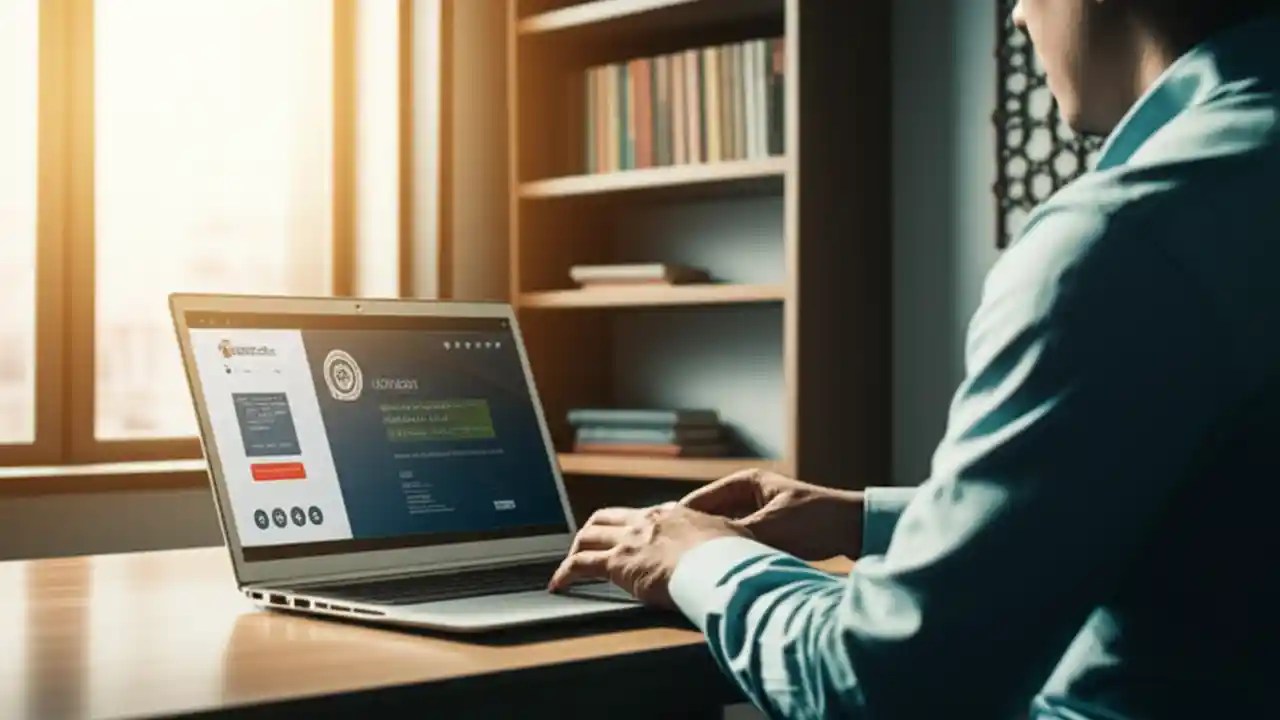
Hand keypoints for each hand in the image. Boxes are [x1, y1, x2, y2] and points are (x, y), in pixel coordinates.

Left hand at [548, 503, 751, 607]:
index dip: (635, 527)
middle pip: (609, 517)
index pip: (647, 516)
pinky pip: (580, 564)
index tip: (633, 538)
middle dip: (595, 529)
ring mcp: (631, 539)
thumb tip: (745, 549)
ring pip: (589, 534)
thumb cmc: (734, 558)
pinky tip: (558, 585)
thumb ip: (730, 543)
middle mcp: (649, 521)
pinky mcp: (617, 563)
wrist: (720, 564)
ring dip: (577, 547)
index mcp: (677, 515)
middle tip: (588, 544)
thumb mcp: (737, 542)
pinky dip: (564, 573)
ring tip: (569, 564)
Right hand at [680, 469, 862, 559]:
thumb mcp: (772, 528)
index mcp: (747, 482)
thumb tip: (705, 549)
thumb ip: (737, 536)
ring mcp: (758, 512)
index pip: (701, 500)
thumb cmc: (818, 520)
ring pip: (723, 531)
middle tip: (672, 555)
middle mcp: (749, 494)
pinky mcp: (768, 531)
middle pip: (709, 515)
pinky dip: (729, 552)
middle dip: (694, 535)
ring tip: (691, 565)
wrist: (857, 529)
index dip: (681, 520)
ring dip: (713, 546)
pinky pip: (739, 542)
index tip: (663, 540)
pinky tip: (719, 569)